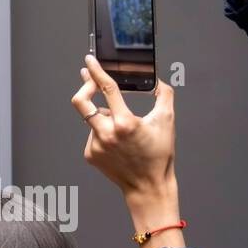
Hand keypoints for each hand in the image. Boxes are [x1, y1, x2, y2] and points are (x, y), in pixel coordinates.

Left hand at [71, 55, 183, 247]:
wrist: (148, 187)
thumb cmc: (159, 155)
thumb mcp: (166, 122)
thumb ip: (164, 95)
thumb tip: (157, 80)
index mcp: (124, 123)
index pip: (106, 89)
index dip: (96, 71)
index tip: (89, 60)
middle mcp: (106, 134)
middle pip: (81, 101)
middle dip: (84, 87)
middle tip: (90, 80)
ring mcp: (95, 145)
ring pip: (93, 119)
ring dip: (104, 116)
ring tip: (124, 130)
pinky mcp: (90, 154)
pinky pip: (93, 134)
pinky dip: (103, 132)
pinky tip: (118, 144)